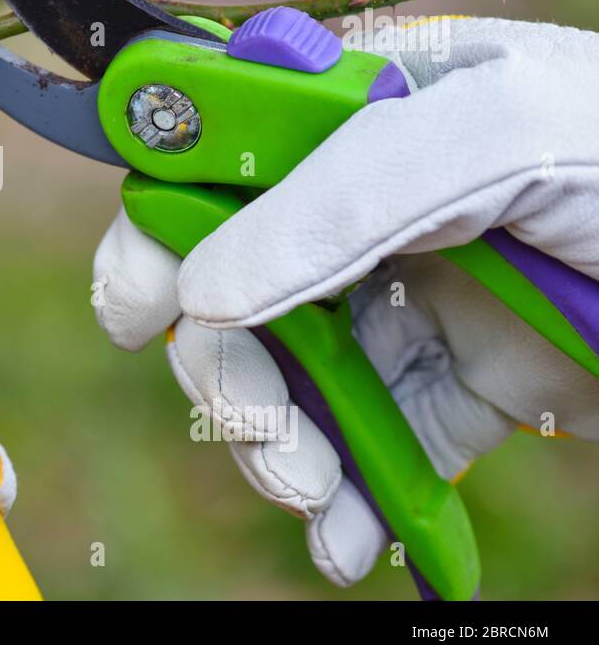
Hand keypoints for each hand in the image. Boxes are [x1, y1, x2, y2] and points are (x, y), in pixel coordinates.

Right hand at [93, 16, 598, 586]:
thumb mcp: (509, 136)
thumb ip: (348, 190)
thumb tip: (208, 286)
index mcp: (371, 108)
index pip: (218, 150)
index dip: (162, 221)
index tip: (136, 308)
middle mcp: (375, 201)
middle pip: (235, 280)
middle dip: (226, 366)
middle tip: (255, 432)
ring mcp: (416, 293)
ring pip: (290, 372)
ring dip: (280, 444)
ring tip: (315, 498)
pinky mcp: (461, 381)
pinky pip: (370, 438)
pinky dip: (346, 492)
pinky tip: (352, 536)